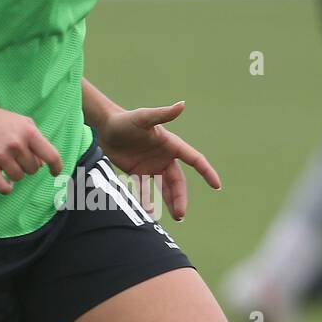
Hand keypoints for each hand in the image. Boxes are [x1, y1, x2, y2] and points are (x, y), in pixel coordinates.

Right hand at [0, 103, 62, 194]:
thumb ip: (36, 142)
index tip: (54, 172)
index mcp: (29, 132)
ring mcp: (1, 155)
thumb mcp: (22, 124)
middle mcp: (17, 144)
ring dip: (13, 174)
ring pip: (18, 178)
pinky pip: (3, 187)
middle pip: (32, 170)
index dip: (56, 167)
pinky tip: (4, 181)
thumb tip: (43, 165)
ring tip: (4, 162)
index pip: (51, 156)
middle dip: (25, 166)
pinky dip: (6, 188)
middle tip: (13, 157)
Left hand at [99, 101, 220, 221]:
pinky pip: (146, 190)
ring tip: (175, 217)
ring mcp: (152, 166)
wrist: (105, 126)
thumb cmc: (126, 120)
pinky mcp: (138, 173)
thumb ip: (163, 114)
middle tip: (180, 215)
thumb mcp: (144, 118)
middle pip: (178, 181)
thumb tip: (182, 104)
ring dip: (170, 202)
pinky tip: (149, 212)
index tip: (217, 185)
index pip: (194, 159)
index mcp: (171, 145)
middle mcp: (164, 157)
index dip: (206, 172)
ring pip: (165, 188)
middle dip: (181, 198)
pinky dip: (148, 201)